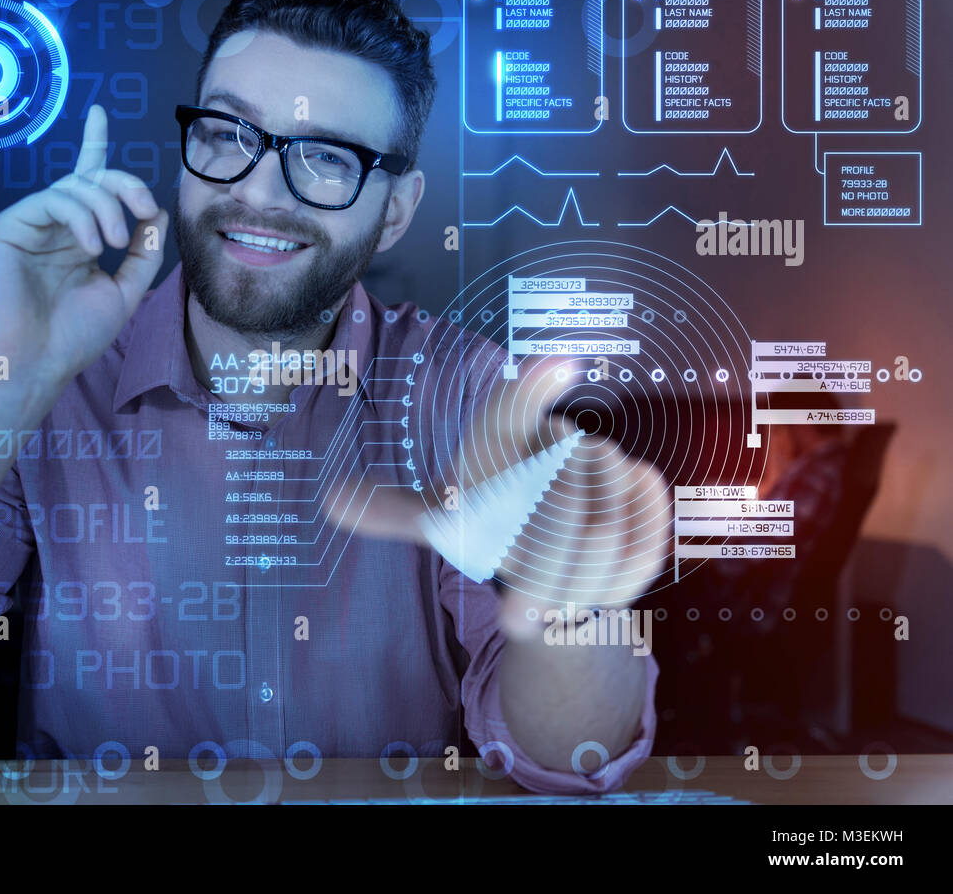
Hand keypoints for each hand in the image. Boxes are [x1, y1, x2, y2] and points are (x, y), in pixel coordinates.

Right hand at [0, 103, 169, 401]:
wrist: (35, 363)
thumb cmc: (74, 337)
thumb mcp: (125, 292)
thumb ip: (144, 252)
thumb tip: (158, 213)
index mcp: (77, 237)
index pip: (89, 184)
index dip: (93, 145)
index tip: (98, 113)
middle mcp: (53, 226)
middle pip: (92, 179)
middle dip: (126, 185)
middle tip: (144, 208)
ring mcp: (29, 225)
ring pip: (76, 186)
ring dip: (107, 208)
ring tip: (116, 243)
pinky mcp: (8, 227)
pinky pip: (52, 199)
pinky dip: (81, 218)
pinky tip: (92, 247)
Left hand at [324, 358, 670, 637]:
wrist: (542, 543)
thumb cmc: (486, 522)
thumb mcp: (435, 518)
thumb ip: (390, 510)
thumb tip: (330, 499)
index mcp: (502, 436)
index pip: (515, 407)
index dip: (536, 386)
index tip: (558, 367)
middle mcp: (557, 441)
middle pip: (563, 505)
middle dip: (542, 568)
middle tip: (518, 606)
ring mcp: (606, 464)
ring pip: (603, 530)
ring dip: (574, 580)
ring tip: (546, 598)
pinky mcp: (643, 492)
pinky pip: (643, 537)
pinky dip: (615, 577)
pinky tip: (587, 593)